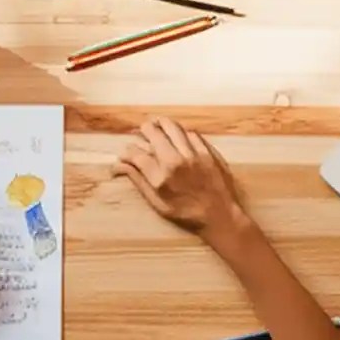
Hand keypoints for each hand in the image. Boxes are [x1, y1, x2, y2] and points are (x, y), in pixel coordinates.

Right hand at [112, 117, 246, 241]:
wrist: (220, 216)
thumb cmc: (187, 214)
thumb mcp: (158, 204)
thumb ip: (139, 181)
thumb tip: (119, 166)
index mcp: (160, 177)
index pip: (136, 154)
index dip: (127, 152)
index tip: (126, 154)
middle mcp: (176, 161)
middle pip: (154, 133)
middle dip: (143, 129)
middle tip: (142, 130)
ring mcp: (194, 154)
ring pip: (173, 127)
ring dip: (162, 124)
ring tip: (157, 124)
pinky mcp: (208, 151)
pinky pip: (191, 133)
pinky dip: (181, 132)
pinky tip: (178, 135)